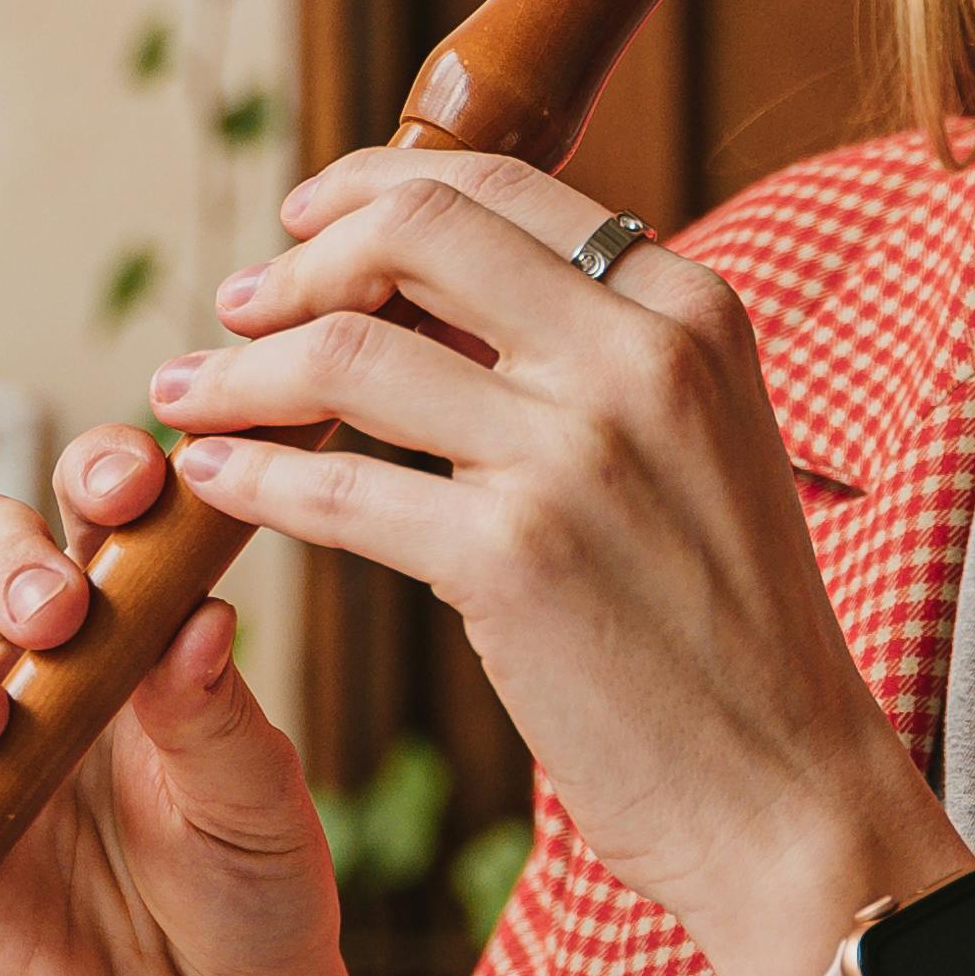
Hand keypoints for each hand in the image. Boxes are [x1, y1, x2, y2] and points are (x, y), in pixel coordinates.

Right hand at [0, 434, 394, 975]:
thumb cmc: (251, 892)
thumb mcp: (257, 802)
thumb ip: (217, 714)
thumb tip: (197, 618)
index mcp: (132, 626)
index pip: (99, 511)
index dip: (101, 474)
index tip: (131, 484)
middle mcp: (41, 666)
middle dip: (7, 560)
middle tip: (54, 613)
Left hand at [152, 150, 967, 975]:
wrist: (785, 790)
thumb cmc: (727, 633)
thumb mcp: (696, 444)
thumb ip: (589, 355)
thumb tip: (429, 298)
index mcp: (691, 308)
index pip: (496, 185)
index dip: (369, 190)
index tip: (299, 227)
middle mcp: (639, 354)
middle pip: (412, 231)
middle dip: (294, 263)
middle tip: (235, 309)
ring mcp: (576, 451)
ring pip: (350, 352)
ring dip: (241, 369)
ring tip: (189, 395)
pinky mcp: (514, 557)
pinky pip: (340, 485)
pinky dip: (257, 474)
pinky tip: (217, 481)